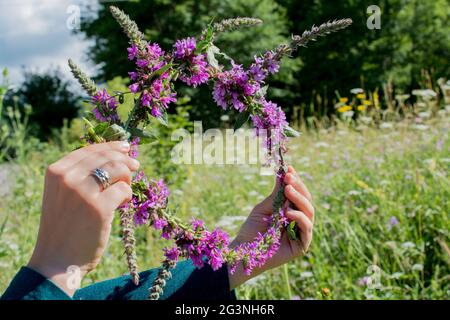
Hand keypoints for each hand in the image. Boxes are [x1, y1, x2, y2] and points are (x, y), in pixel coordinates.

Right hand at [27, 141, 139, 296]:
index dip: (110, 146)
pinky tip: (122, 204)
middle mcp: (67, 178)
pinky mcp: (99, 207)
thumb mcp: (63, 195)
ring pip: (117, 169)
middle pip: (106, 156)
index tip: (125, 147)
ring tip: (125, 190)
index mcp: (56, 171)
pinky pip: (123, 189)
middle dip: (125, 159)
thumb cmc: (64, 228)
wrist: (56, 260)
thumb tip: (114, 158)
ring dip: (127, 177)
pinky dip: (126, 195)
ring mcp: (82, 192)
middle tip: (136, 166)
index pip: (89, 150)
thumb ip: (79, 176)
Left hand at [228, 166, 313, 288]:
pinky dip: (299, 217)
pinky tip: (288, 211)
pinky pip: (306, 228)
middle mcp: (299, 222)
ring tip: (288, 189)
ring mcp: (302, 233)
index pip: (299, 194)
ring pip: (309, 212)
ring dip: (299, 198)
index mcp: (291, 212)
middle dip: (298, 187)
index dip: (296, 181)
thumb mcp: (264, 208)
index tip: (288, 168)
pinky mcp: (302, 245)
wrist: (244, 252)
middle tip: (288, 177)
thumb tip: (283, 175)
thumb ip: (275, 195)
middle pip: (307, 201)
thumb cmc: (252, 231)